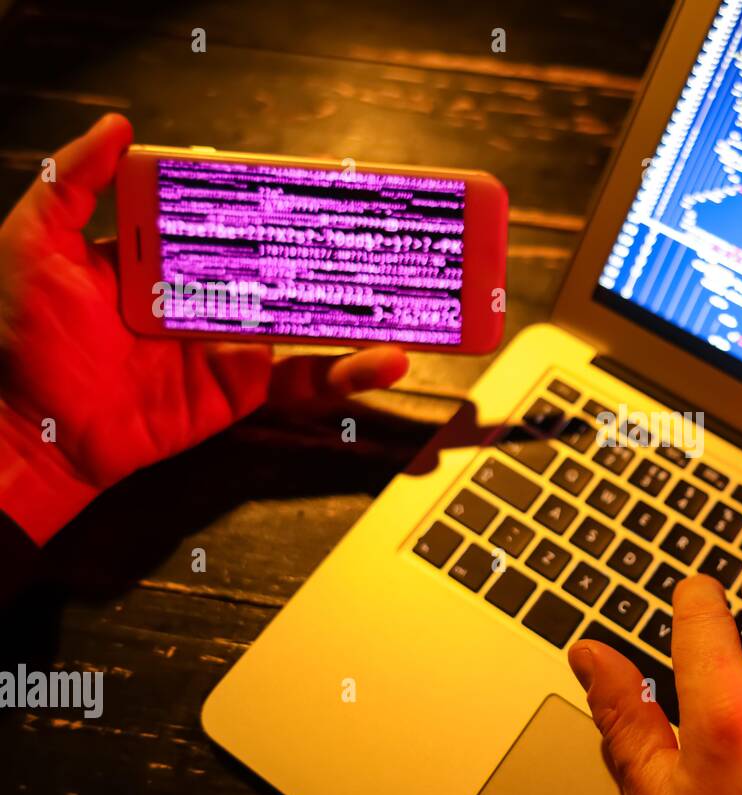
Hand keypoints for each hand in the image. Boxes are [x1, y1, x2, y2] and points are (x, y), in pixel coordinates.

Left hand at [0, 114, 408, 543]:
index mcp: (165, 255)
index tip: (321, 180)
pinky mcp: (243, 390)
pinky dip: (350, 370)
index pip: (234, 216)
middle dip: (338, 247)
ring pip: (310, 318)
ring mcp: (230, 342)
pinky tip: (386, 356)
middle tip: (388, 229)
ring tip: (414, 290)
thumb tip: (119, 127)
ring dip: (365, 306)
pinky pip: (304, 378)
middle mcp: (205, 294)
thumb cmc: (20, 336)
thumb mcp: (34, 242)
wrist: (28, 430)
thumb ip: (71, 184)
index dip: (278, 197)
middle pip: (285, 262)